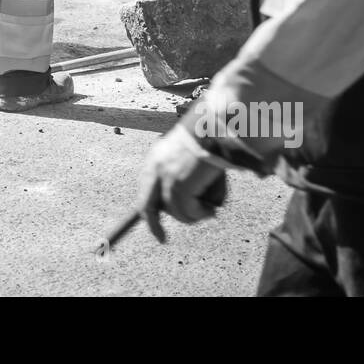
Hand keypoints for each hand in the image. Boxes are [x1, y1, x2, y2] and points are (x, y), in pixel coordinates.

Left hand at [136, 125, 227, 241]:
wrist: (218, 125)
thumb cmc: (213, 139)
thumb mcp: (194, 160)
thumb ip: (188, 182)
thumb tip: (199, 209)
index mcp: (157, 157)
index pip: (145, 189)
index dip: (149, 212)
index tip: (155, 230)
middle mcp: (155, 167)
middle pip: (146, 207)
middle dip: (153, 225)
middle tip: (161, 239)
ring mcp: (165, 177)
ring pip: (175, 212)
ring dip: (195, 215)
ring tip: (211, 207)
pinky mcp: (178, 186)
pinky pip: (188, 212)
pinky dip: (202, 213)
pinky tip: (213, 206)